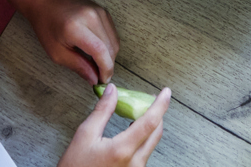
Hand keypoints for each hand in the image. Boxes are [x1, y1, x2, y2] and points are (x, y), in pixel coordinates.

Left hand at [20, 0, 119, 84]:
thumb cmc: (46, 26)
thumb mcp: (56, 52)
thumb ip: (78, 66)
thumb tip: (94, 79)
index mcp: (77, 27)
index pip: (101, 51)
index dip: (105, 69)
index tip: (102, 81)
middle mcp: (92, 17)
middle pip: (111, 47)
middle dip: (108, 65)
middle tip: (98, 76)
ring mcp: (100, 11)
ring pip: (114, 41)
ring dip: (109, 56)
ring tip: (97, 64)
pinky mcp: (103, 11)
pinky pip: (112, 33)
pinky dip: (109, 45)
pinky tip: (98, 52)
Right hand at [56, 85, 170, 166]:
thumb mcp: (85, 135)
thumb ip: (102, 111)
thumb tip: (112, 91)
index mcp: (122, 150)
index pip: (149, 123)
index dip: (160, 105)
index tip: (166, 92)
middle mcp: (134, 163)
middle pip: (156, 133)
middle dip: (157, 113)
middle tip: (150, 99)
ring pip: (151, 143)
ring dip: (150, 126)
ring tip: (140, 111)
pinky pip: (145, 152)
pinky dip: (144, 137)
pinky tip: (135, 129)